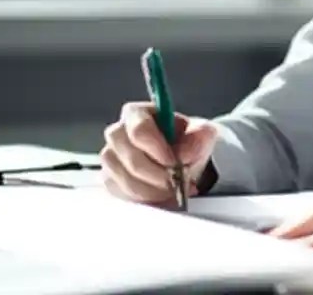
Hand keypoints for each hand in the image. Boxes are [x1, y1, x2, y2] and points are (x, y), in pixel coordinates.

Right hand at [101, 102, 216, 205]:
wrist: (182, 160)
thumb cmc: (187, 141)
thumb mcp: (202, 132)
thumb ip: (199, 136)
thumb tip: (184, 154)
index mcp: (137, 114)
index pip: (139, 130)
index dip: (157, 149)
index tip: (174, 162)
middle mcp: (118, 133)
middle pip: (130, 157)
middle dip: (157, 174)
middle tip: (176, 181)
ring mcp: (111, 158)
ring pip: (125, 179)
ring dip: (152, 190)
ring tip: (173, 190)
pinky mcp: (111, 180)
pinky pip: (122, 195)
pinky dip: (145, 200)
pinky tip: (162, 197)